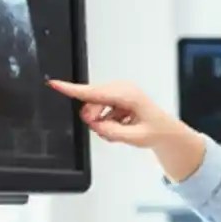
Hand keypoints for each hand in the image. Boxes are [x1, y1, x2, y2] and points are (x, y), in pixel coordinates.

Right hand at [48, 79, 182, 148]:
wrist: (165, 131)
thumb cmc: (155, 131)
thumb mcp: (135, 137)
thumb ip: (113, 132)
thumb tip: (96, 125)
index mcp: (128, 95)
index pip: (95, 93)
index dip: (72, 89)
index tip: (56, 84)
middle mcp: (122, 89)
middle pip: (92, 102)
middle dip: (95, 119)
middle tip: (108, 131)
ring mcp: (119, 91)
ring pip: (94, 107)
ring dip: (101, 121)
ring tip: (118, 130)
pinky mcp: (116, 96)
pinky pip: (100, 109)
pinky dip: (106, 120)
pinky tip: (120, 125)